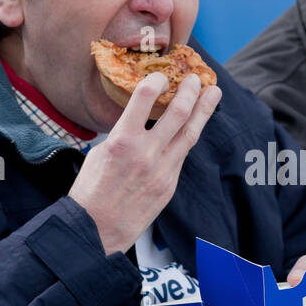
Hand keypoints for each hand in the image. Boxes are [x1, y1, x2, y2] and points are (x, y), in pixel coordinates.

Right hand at [68, 72, 221, 253]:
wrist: (97, 229)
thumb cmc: (92, 190)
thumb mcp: (100, 152)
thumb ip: (124, 133)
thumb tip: (141, 117)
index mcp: (122, 140)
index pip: (144, 98)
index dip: (156, 81)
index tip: (162, 76)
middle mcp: (146, 153)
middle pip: (178, 113)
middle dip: (190, 91)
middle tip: (195, 79)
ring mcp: (162, 170)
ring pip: (189, 133)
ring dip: (203, 110)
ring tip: (213, 94)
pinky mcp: (170, 185)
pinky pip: (182, 155)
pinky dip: (188, 136)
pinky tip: (194, 126)